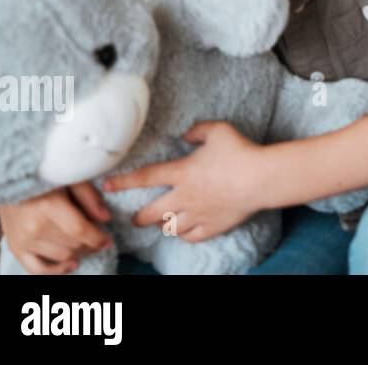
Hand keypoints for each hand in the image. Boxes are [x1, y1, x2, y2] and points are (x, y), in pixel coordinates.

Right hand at [0, 182, 110, 273]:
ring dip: (78, 254)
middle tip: (98, 238)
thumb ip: (89, 197)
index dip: (98, 238)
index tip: (108, 240)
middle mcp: (34, 227)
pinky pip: (37, 269)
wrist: (9, 181)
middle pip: (73, 245)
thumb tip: (106, 218)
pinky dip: (56, 270)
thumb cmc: (44, 176)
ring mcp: (22, 240)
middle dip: (90, 244)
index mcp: (49, 206)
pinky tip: (71, 265)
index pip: (80, 231)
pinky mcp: (15, 247)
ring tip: (86, 246)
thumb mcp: (70, 178)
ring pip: (61, 257)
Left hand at [102, 121, 267, 242]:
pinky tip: (186, 231)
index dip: (123, 181)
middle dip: (139, 217)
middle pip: (151, 213)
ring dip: (163, 226)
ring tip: (162, 224)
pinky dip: (185, 235)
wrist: (260, 178)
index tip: (107, 186)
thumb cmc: (240, 151)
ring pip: (169, 228)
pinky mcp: (213, 226)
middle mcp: (184, 196)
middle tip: (135, 218)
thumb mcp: (219, 130)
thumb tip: (185, 134)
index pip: (145, 177)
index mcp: (182, 172)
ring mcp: (198, 214)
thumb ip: (198, 130)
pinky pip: (191, 237)